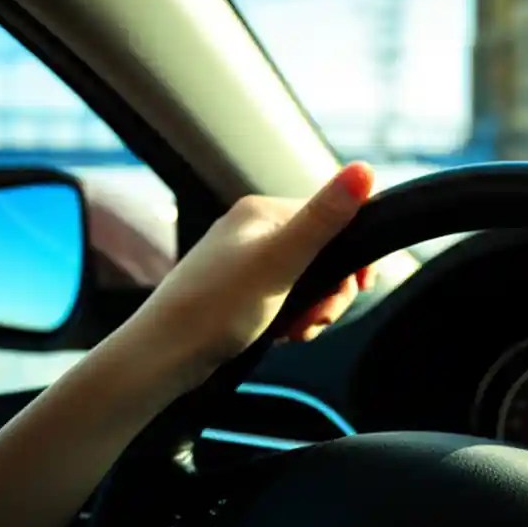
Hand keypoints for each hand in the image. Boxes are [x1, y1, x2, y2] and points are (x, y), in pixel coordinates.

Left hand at [121, 162, 375, 391]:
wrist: (162, 357)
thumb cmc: (215, 308)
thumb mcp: (280, 263)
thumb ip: (324, 219)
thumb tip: (365, 169)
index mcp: (263, 212)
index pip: (332, 218)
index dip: (352, 256)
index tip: (358, 287)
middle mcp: (254, 230)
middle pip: (323, 254)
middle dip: (330, 292)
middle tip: (317, 318)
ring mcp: (247, 262)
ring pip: (308, 281)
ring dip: (313, 309)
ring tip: (295, 330)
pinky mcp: (242, 292)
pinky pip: (287, 298)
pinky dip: (293, 318)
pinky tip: (280, 334)